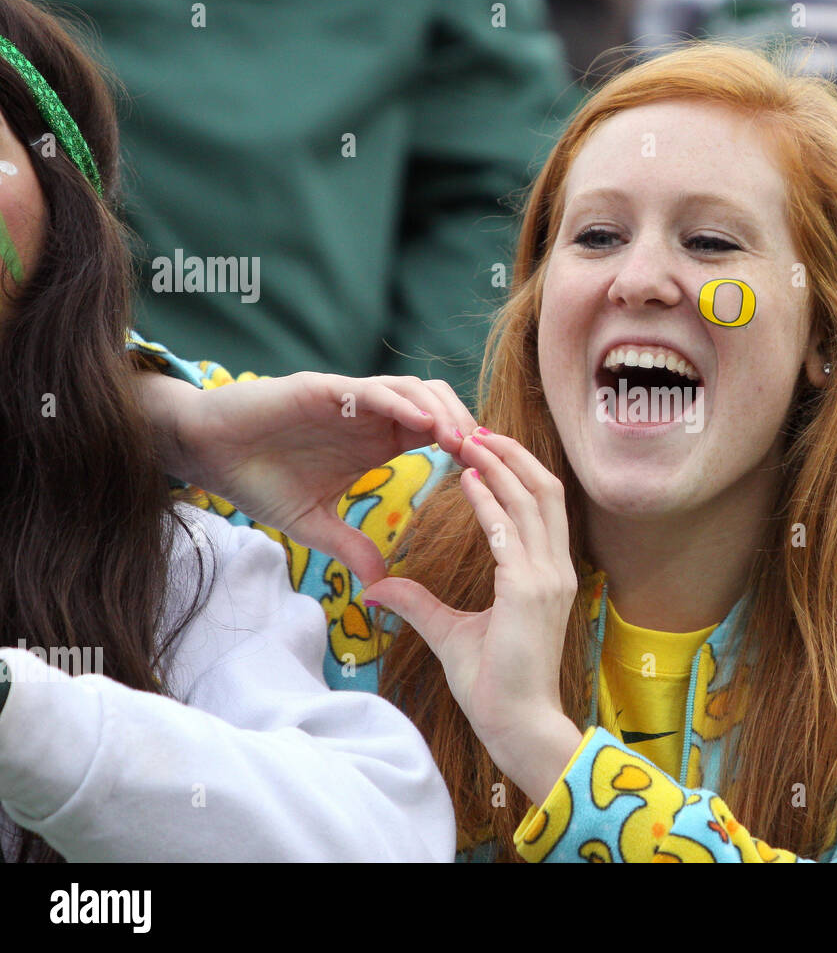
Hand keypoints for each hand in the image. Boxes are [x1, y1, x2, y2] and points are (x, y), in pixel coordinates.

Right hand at [139, 371, 477, 583]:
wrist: (206, 451)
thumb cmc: (258, 478)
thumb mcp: (313, 523)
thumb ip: (351, 546)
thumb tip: (381, 585)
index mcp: (378, 441)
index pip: (439, 434)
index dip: (468, 451)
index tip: (492, 481)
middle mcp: (372, 415)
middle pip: (440, 407)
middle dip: (468, 429)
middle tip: (488, 461)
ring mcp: (350, 399)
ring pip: (415, 390)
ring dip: (443, 412)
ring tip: (463, 442)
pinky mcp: (323, 389)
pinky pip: (372, 390)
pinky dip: (401, 403)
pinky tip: (421, 424)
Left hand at [362, 428, 581, 805]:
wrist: (517, 724)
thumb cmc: (494, 685)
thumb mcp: (449, 632)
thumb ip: (419, 604)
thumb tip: (378, 589)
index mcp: (547, 574)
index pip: (539, 504)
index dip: (514, 470)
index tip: (480, 446)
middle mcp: (555, 568)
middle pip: (544, 488)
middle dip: (511, 453)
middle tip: (474, 427)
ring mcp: (548, 577)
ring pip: (534, 498)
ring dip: (502, 464)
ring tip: (469, 437)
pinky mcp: (531, 590)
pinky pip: (510, 531)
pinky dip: (490, 500)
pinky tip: (466, 477)